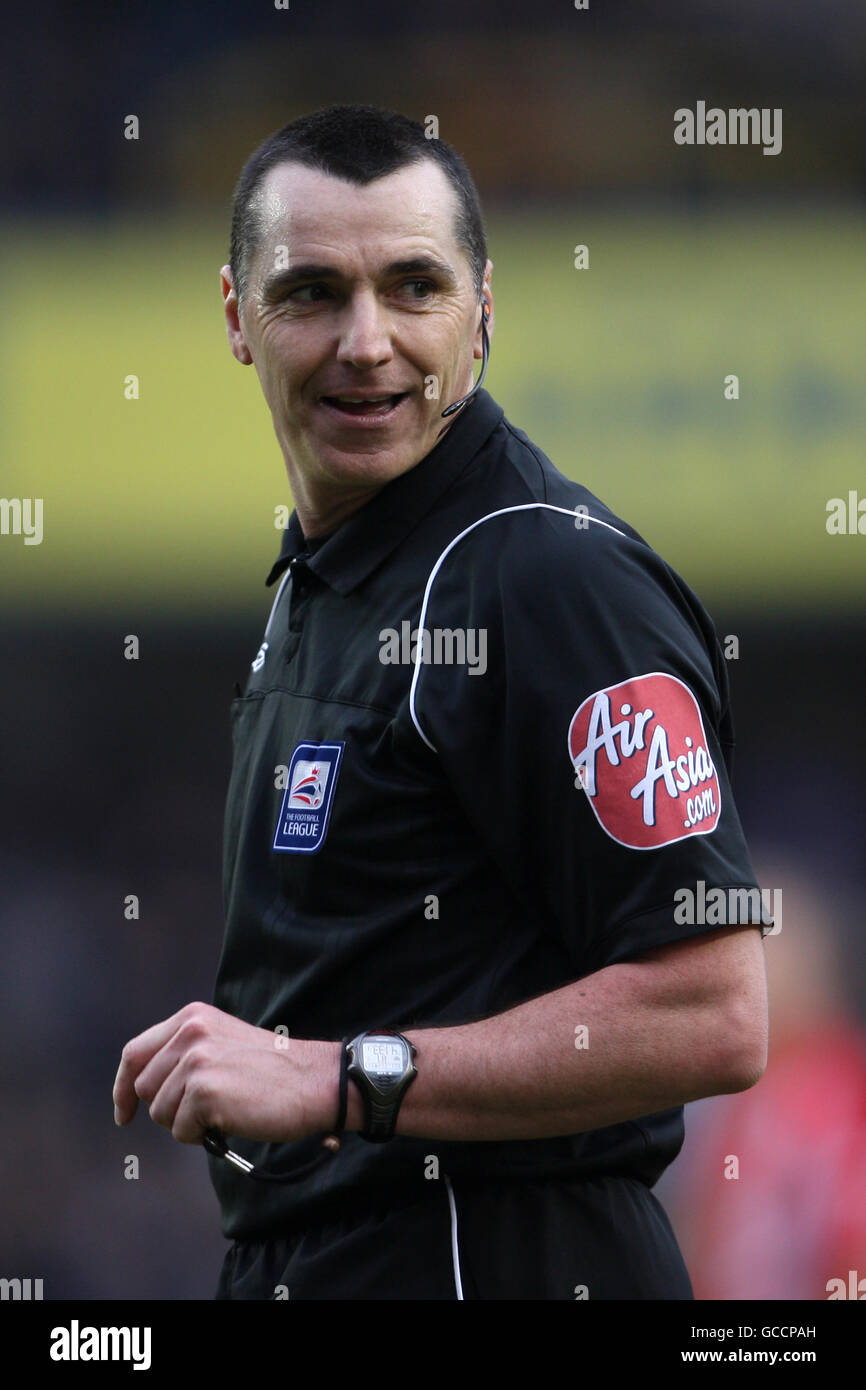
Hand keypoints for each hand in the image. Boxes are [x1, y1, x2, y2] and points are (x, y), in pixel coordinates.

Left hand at [112, 1001, 339, 1145]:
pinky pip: (180, 1131)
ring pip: (160, 1113)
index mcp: (191, 1017)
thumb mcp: (223, 1043)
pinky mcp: (204, 1091)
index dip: (123, 1086)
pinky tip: (231, 1121)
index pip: (134, 1053)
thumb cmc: (273, 1072)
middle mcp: (189, 1033)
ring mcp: (195, 1061)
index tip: (124, 1113)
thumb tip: (144, 1089)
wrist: (314, 1081)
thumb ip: (186, 1053)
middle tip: (205, 1111)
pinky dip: (202, 1136)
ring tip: (225, 1111)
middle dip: (168, 1109)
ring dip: (187, 1124)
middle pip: (144, 1088)